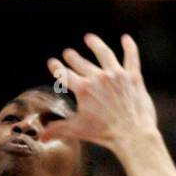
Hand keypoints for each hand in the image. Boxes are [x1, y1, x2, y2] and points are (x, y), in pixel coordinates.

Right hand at [45, 34, 158, 151]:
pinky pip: (131, 57)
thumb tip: (42, 137)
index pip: (64, 74)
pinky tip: (126, 38)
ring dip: (95, 44)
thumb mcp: (77, 130)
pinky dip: (129, 47)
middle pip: (81, 62)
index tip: (52, 62)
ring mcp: (117, 75)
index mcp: (83, 89)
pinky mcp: (133, 77)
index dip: (56, 67)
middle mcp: (98, 77)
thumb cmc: (104, 133)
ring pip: (104, 53)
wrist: (132, 134)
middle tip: (68, 53)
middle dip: (72, 57)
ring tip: (89, 38)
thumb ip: (58, 130)